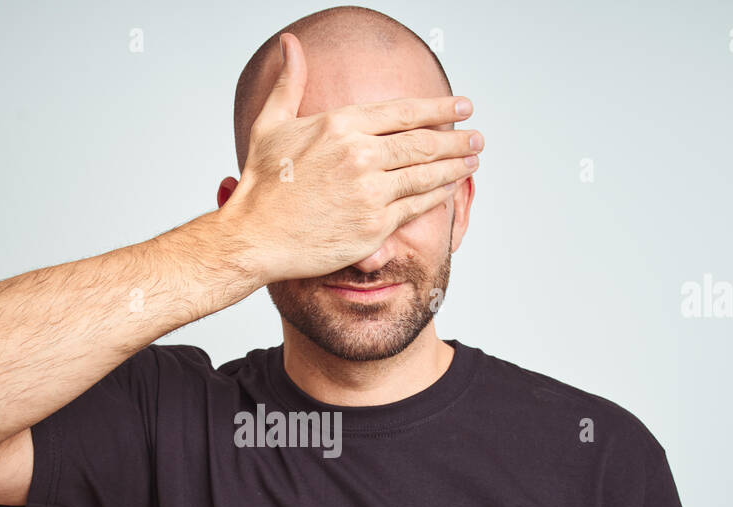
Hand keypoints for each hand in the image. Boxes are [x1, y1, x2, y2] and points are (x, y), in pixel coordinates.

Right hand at [219, 31, 482, 284]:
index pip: (403, 112)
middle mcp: (360, 155)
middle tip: (477, 136)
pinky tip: (450, 187)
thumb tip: (292, 43)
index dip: (438, 109)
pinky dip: (438, 195)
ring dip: (455, 166)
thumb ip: (290, 83)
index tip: (462, 107)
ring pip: (426, 174)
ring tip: (473, 159)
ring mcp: (370, 192)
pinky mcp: (374, 225)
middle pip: (422, 143)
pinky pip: (416, 206)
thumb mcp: (272, 124)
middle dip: (456, 139)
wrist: (255, 237)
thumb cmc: (262, 184)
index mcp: (340, 126)